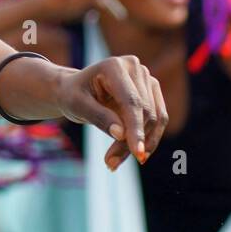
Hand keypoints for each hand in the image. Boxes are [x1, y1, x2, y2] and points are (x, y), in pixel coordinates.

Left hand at [54, 54, 167, 169]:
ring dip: (140, 144)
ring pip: (154, 118)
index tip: (136, 152)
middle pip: (144, 112)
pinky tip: (133, 155)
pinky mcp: (152, 92)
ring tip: (114, 162)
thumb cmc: (72, 95)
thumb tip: (121, 134)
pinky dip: (147, 139)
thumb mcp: (76, 106)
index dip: (135, 128)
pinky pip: (158, 119)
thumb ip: (99, 117)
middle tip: (110, 164)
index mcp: (115, 67)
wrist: (75, 90)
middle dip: (131, 141)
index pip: (131, 101)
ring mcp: (147, 79)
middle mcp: (136, 68)